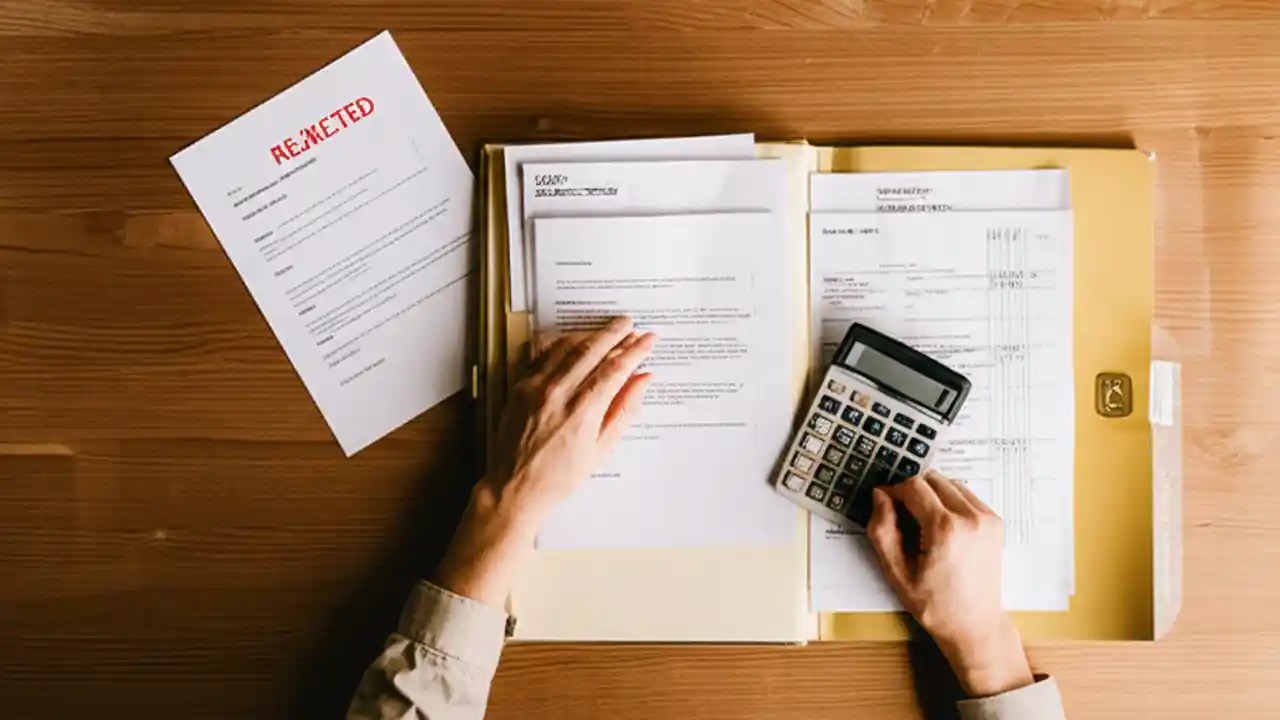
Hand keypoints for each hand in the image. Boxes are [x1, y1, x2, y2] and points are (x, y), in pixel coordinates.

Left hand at [434, 317, 656, 605]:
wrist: (514, 488)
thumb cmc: (559, 477)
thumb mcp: (601, 449)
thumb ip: (624, 410)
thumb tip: (643, 380)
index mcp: (583, 411)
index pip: (616, 368)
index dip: (635, 349)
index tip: (649, 339)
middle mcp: (559, 393)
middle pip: (593, 349)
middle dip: (615, 333)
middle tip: (630, 324)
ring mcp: (536, 387)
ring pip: (567, 346)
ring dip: (590, 334)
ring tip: (607, 329)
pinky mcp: (520, 387)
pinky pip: (543, 354)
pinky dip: (562, 343)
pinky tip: (574, 340)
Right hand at [867, 470, 1033, 697]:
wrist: (974, 624)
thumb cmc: (934, 605)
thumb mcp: (895, 571)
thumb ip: (882, 529)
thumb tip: (880, 496)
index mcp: (945, 529)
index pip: (913, 486)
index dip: (895, 492)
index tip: (887, 507)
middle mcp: (971, 518)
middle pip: (933, 479)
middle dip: (914, 492)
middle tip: (904, 517)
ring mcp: (987, 519)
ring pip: (951, 484)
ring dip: (933, 494)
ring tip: (924, 523)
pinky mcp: (995, 523)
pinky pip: (967, 496)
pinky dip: (951, 502)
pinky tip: (942, 526)